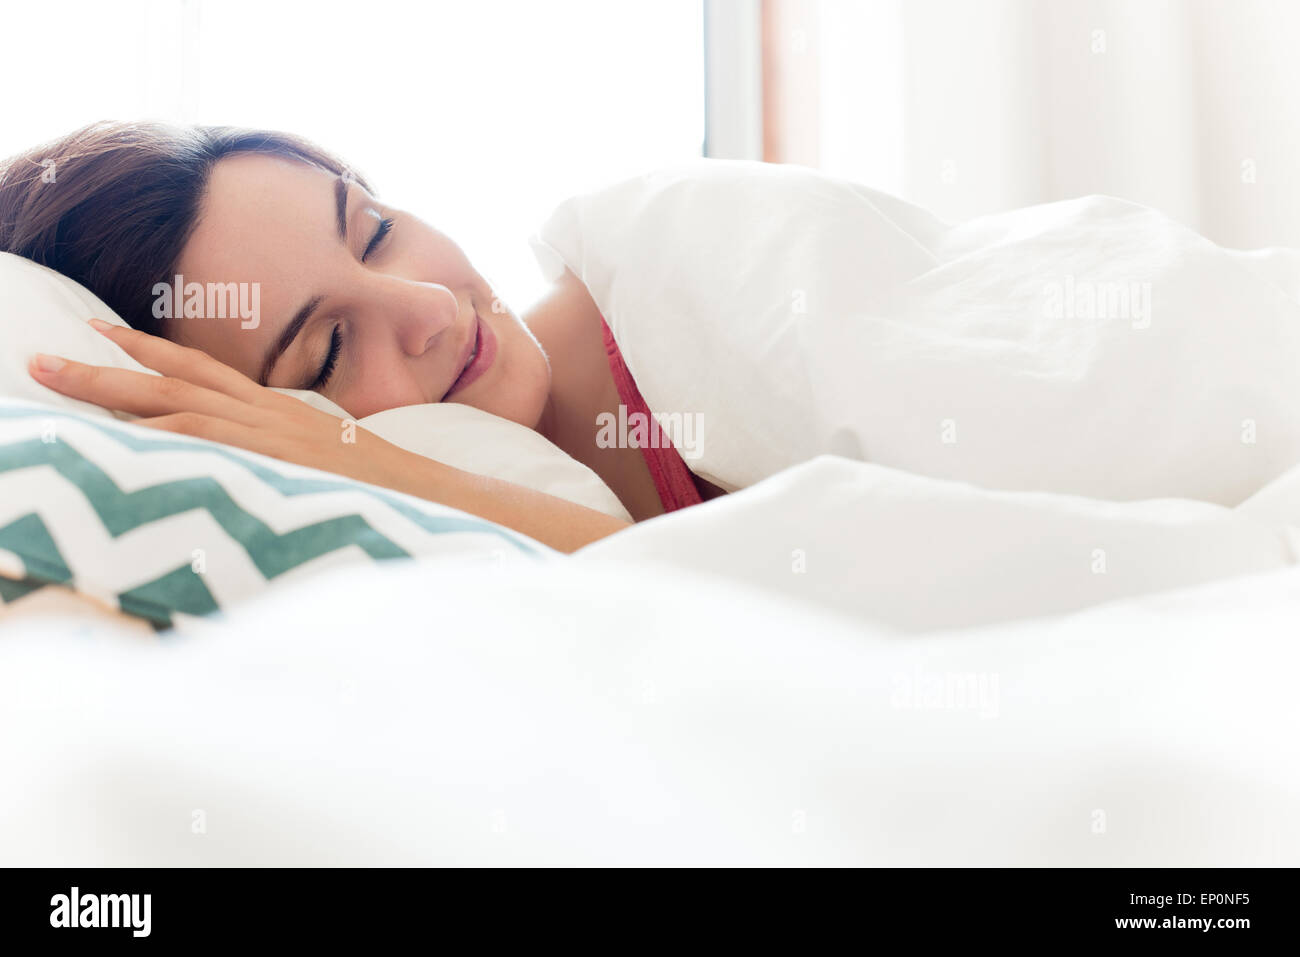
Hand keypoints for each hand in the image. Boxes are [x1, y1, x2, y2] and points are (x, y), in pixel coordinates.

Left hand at [28, 318, 410, 488]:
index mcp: (283, 414)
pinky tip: (114, 436)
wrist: (442, 498)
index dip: (150, 352)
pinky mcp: (277, 463)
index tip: (103, 334)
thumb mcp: (332, 469)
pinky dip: (157, 436)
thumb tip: (255, 472)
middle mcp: (271, 416)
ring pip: (177, 404)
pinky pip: (206, 443)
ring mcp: (273, 438)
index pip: (207, 373)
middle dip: (105, 367)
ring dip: (109, 390)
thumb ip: (288, 460)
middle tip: (42, 357)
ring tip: (51, 377)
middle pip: (177, 381)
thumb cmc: (392, 493)